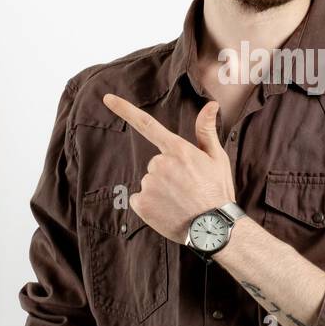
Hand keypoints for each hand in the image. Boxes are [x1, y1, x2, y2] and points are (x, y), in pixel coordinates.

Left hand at [102, 94, 236, 243]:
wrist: (213, 228)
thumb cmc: (217, 191)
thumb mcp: (217, 158)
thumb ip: (206, 130)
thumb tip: (211, 104)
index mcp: (177, 150)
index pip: (147, 124)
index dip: (124, 110)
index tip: (107, 98)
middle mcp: (160, 164)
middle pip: (156, 164)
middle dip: (168, 174)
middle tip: (187, 188)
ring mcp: (149, 184)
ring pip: (150, 182)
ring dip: (161, 191)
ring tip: (181, 202)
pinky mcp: (141, 203)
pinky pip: (140, 199)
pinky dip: (151, 206)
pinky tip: (168, 211)